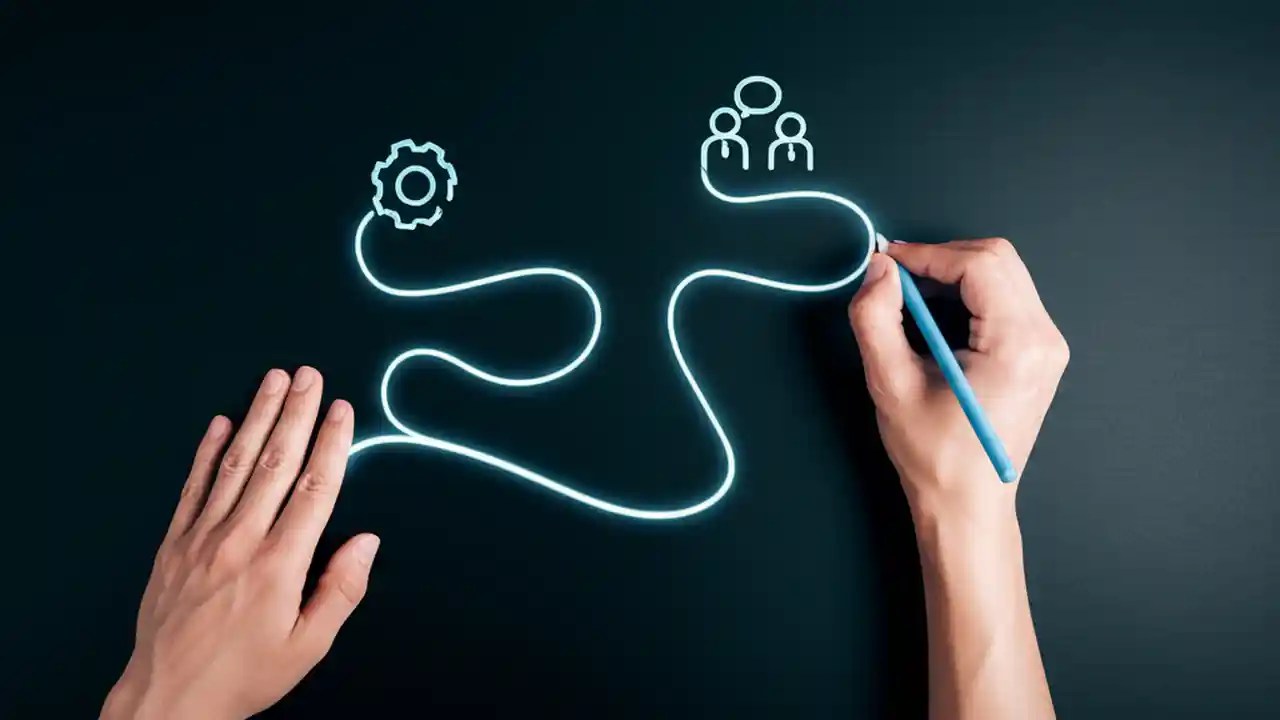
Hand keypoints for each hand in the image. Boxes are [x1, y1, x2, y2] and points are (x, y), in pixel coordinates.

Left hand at [102, 367, 377, 719]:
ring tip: (273, 382)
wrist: (169, 700)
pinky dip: (206, 452)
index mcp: (279, 564)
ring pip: (235, 464)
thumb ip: (341, 590)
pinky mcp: (174, 544)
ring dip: (257, 418)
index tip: (340, 410)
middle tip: (309, 376)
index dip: (331, 443)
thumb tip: (366, 543)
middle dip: (296, 413)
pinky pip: (193, 487)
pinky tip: (220, 423)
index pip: (315, 488)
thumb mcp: (309, 645)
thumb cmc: (242, 676)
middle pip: (276, 462)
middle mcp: (240, 541)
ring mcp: (202, 538)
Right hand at [847, 238, 1068, 521]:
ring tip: (911, 297)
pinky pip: (1007, 297)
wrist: (968, 504)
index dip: (927, 254)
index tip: (885, 262)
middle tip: (896, 277)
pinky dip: (969, 292)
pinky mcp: (1040, 353)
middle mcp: (1045, 338)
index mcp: (1017, 345)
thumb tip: (878, 269)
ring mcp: (1049, 345)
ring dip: (955, 273)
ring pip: (1004, 273)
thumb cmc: (932, 454)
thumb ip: (876, 319)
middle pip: (998, 259)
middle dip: (942, 258)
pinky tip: (936, 314)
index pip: (979, 265)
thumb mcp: (890, 385)